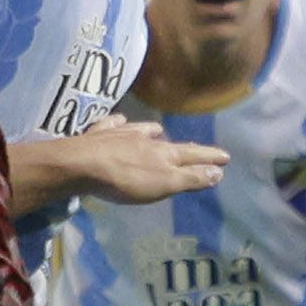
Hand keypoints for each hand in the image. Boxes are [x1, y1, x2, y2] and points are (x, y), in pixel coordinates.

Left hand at [58, 116, 228, 204]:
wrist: (81, 165)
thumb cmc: (125, 179)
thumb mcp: (163, 184)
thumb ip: (190, 178)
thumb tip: (218, 171)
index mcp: (163, 155)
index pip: (193, 155)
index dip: (210, 157)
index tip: (225, 157)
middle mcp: (145, 140)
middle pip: (170, 144)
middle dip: (188, 148)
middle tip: (201, 148)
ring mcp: (120, 135)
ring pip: (141, 130)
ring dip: (152, 131)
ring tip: (159, 131)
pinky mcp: (97, 135)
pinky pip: (112, 125)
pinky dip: (118, 124)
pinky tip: (118, 121)